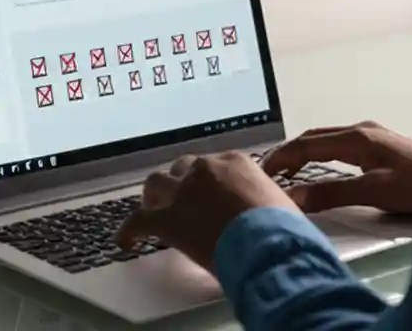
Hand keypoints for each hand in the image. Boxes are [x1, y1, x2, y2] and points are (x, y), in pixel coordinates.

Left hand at [116, 152, 299, 269]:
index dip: (207, 182)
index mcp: (236, 163)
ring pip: (157, 184)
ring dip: (155, 197)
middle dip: (180, 184)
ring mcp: (184, 192)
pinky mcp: (168, 218)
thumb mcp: (280, 204)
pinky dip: (130, 231)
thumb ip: (265, 200)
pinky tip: (127, 242)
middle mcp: (206, 170)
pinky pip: (137, 221)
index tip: (208, 194)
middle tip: (181, 201)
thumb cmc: (285, 231)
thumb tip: (269, 214)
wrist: (271, 247)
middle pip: (183, 169)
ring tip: (154, 211)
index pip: (213, 165)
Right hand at [262, 121, 411, 214]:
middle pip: (313, 137)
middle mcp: (361, 131)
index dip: (281, 157)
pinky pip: (339, 147)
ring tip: (286, 173)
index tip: (261, 172)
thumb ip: (331, 194)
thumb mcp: (373, 191)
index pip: (306, 143)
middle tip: (267, 173)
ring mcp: (372, 137)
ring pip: (326, 141)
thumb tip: (291, 198)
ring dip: (303, 154)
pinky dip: (320, 157)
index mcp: (356, 137)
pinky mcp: (381, 148)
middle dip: (288, 153)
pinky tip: (320, 171)